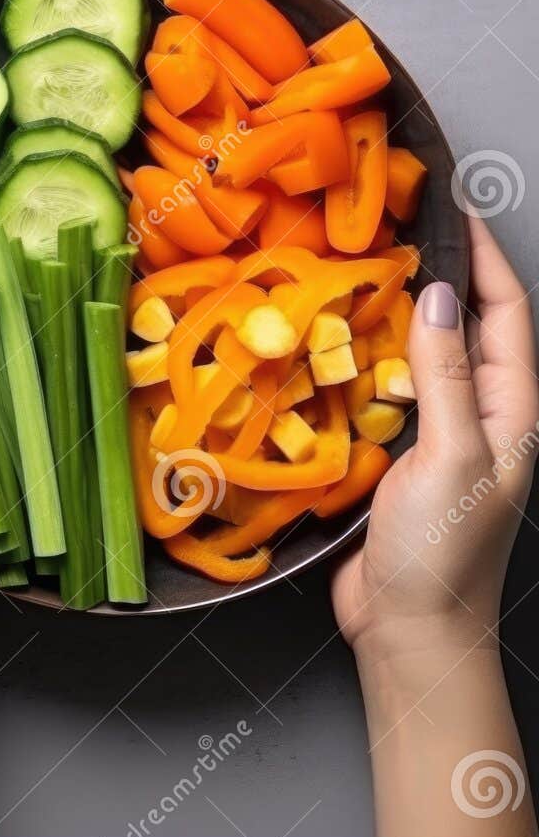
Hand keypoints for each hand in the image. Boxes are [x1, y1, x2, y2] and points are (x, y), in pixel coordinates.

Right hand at [331, 216, 538, 663]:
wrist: (409, 632)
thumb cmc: (442, 553)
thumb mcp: (452, 456)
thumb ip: (447, 376)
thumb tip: (439, 295)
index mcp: (510, 410)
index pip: (505, 313)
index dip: (482, 257)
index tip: (452, 205)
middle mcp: (477, 415)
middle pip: (463, 326)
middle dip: (436, 272)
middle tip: (389, 226)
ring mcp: (434, 435)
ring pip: (416, 356)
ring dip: (390, 315)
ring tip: (352, 271)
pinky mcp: (392, 456)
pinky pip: (377, 393)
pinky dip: (356, 361)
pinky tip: (326, 344)